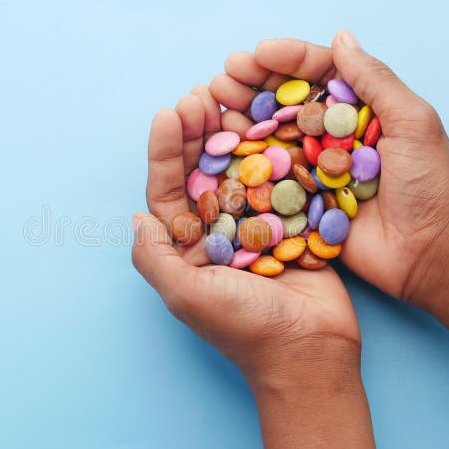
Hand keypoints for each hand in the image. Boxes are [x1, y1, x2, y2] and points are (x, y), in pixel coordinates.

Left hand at [131, 85, 360, 391]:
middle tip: (201, 95)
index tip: (168, 113)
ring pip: (238, 169)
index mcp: (186, 248)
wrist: (312, 352)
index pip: (168, 191)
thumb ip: (154, 256)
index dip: (165, 152)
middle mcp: (217, 232)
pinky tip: (270, 121)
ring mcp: (255, 225)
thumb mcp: (187, 295)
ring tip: (230, 98)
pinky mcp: (291, 223)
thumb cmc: (245, 328)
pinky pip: (279, 180)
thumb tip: (135, 216)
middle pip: (202, 172)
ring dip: (232, 134)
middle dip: (196, 133)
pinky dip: (273, 150)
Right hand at [215, 33, 448, 306]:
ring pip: (272, 136)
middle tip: (224, 76)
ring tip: (213, 101)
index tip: (258, 52)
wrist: (433, 256)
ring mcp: (316, 169)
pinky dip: (243, 159)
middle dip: (254, 85)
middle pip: (287, 102)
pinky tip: (219, 143)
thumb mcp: (413, 122)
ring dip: (241, 117)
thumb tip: (341, 36)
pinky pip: (269, 177)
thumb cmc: (433, 187)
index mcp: (362, 110)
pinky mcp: (304, 202)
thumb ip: (374, 81)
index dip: (288, 60)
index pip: (320, 74)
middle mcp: (334, 136)